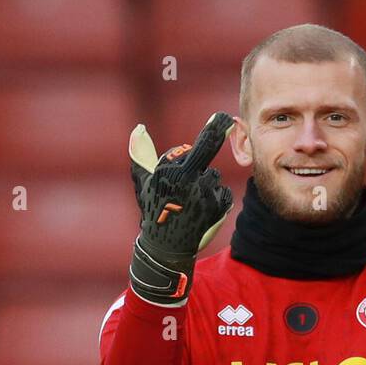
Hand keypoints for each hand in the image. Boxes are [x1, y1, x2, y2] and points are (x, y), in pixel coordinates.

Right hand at [127, 112, 234, 305]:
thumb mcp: (143, 181)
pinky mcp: (220, 209)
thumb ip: (141, 153)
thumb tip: (139, 128)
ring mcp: (210, 197)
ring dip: (203, 183)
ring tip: (188, 201)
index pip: (204, 143)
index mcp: (178, 173)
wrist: (167, 247)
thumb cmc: (152, 209)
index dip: (217, 128)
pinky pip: (223, 192)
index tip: (226, 116)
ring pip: (213, 177)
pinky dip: (214, 197)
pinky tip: (200, 208)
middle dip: (197, 163)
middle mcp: (197, 184)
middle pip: (205, 158)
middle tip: (193, 173)